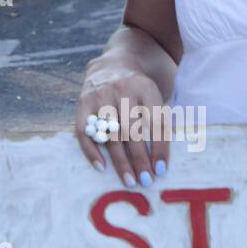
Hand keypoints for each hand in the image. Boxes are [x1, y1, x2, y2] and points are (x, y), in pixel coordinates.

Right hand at [75, 63, 167, 188]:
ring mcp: (100, 96)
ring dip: (120, 161)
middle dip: (140, 159)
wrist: (113, 65)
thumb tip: (163, 163)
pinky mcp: (83, 102)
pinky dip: (91, 151)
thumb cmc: (140, 91)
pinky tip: (101, 167)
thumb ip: (161, 122)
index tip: (162, 170)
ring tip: (129, 181)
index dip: (159, 148)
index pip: (154, 122)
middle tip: (146, 181)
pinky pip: (84, 131)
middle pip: (132, 131)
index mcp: (145, 88)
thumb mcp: (155, 97)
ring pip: (110, 134)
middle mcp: (122, 90)